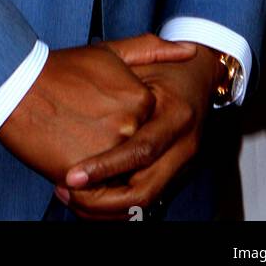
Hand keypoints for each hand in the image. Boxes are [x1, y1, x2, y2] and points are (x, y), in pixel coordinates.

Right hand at [0, 33, 196, 185]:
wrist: (17, 84)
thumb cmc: (61, 69)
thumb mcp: (109, 52)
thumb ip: (152, 50)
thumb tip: (192, 50)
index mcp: (143, 100)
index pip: (146, 132)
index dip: (120, 133)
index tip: (98, 124)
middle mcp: (133, 127)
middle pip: (133, 157)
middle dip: (112, 158)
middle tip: (84, 145)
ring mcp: (111, 151)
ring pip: (118, 179)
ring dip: (101, 180)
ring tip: (75, 162)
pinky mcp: (86, 173)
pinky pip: (97, 196)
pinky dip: (86, 195)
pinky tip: (67, 176)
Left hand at [53, 40, 219, 219]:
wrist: (200, 78)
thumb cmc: (167, 67)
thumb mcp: (147, 57)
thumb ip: (124, 64)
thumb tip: (87, 76)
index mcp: (176, 116)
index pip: (141, 151)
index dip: (105, 167)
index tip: (72, 176)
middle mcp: (184, 146)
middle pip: (144, 190)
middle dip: (102, 201)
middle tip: (65, 191)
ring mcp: (182, 165)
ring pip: (144, 204)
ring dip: (105, 208)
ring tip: (68, 194)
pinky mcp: (175, 175)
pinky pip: (146, 201)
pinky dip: (116, 206)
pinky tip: (87, 196)